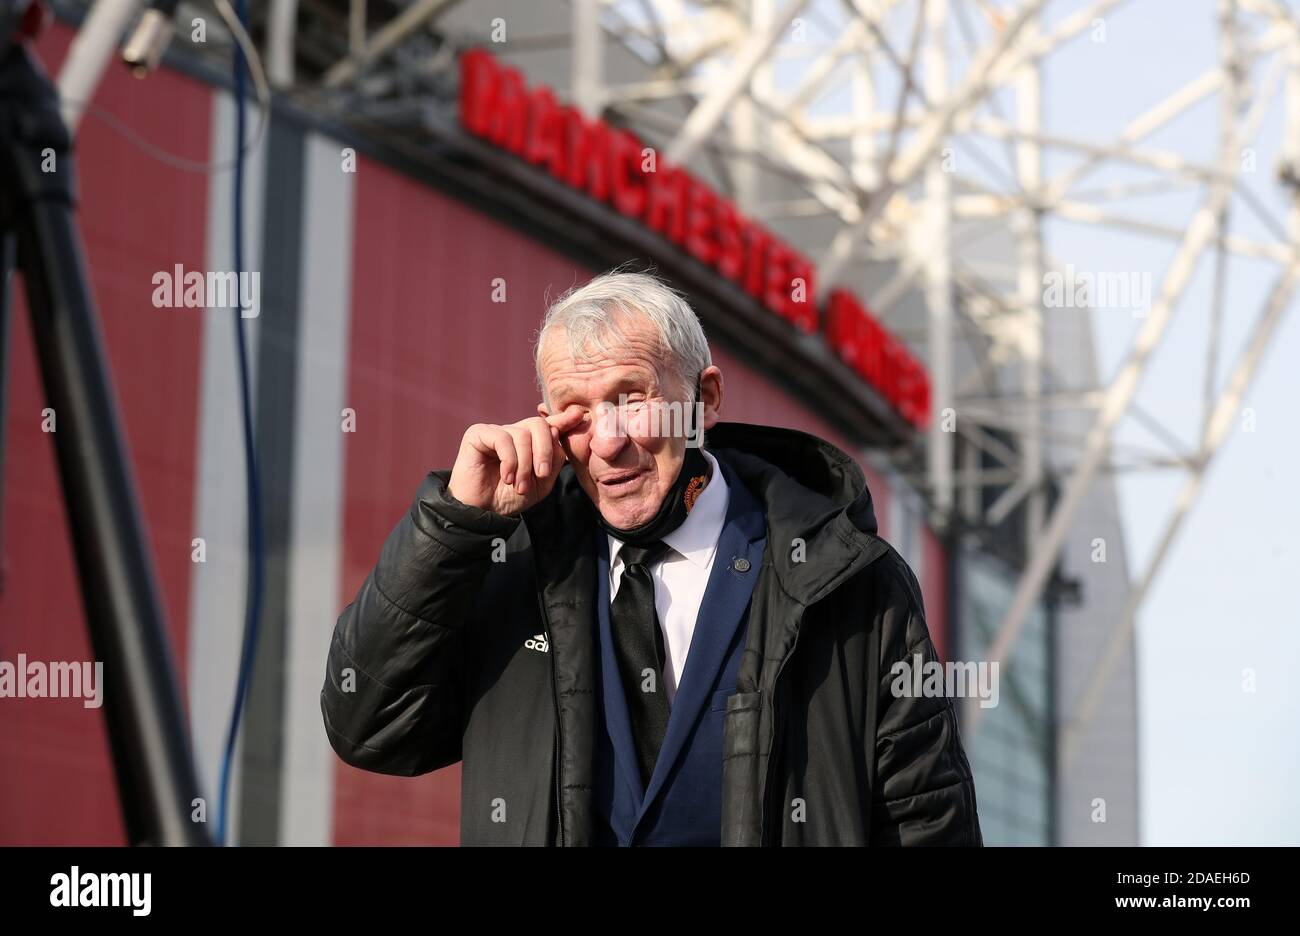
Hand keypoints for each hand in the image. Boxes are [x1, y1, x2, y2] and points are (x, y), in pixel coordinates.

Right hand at [447, 408, 584, 515]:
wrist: (482, 512)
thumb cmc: (510, 498)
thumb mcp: (542, 482)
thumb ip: (554, 459)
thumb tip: (557, 430)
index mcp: (530, 442)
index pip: (550, 424)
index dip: (565, 419)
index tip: (579, 415)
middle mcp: (514, 432)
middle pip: (539, 425)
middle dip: (545, 451)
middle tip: (542, 474)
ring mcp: (496, 431)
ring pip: (523, 435)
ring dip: (525, 465)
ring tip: (519, 486)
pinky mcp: (478, 433)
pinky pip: (503, 438)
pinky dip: (509, 460)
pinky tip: (506, 477)